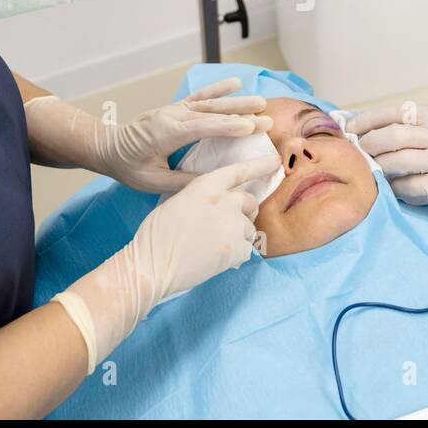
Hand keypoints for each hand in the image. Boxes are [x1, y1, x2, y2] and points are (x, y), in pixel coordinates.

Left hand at [24, 77, 271, 192]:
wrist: (108, 148)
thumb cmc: (129, 167)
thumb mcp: (152, 181)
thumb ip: (182, 182)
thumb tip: (212, 183)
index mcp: (166, 133)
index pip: (202, 128)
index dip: (227, 127)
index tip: (251, 127)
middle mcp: (172, 116)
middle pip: (212, 113)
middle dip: (241, 115)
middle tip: (267, 119)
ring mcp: (174, 109)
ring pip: (209, 103)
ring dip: (236, 101)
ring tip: (261, 102)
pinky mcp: (176, 108)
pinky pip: (200, 97)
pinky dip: (217, 88)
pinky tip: (235, 83)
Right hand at [53, 156, 274, 370]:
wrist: (153, 264)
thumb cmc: (157, 234)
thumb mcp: (179, 201)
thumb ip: (204, 198)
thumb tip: (221, 205)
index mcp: (206, 186)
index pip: (239, 171)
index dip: (258, 166)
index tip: (275, 162)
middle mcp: (225, 201)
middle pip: (250, 202)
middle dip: (245, 212)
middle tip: (228, 226)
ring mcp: (233, 225)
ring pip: (249, 229)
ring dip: (238, 238)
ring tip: (212, 247)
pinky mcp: (237, 249)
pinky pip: (246, 251)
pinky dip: (235, 257)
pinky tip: (214, 260)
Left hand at [348, 104, 427, 210]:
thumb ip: (422, 128)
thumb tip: (377, 130)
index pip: (397, 111)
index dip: (369, 119)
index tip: (350, 129)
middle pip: (392, 134)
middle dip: (367, 144)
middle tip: (354, 153)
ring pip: (396, 161)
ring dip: (377, 168)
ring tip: (369, 173)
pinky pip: (410, 187)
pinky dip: (396, 190)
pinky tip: (393, 191)